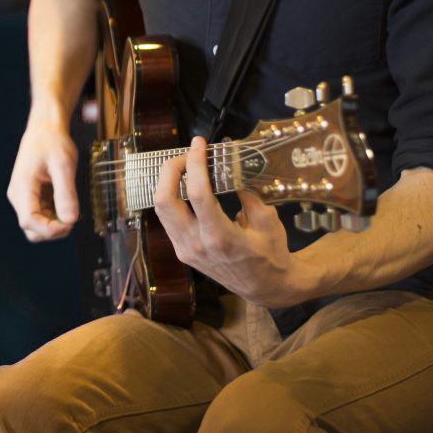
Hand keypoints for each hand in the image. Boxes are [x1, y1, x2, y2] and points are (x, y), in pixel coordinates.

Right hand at [6, 115, 79, 241]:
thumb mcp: (64, 165)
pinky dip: (55, 215)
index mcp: (22, 187)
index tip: (70, 222)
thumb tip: (70, 220)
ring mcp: (23, 197)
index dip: (50, 229)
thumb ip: (66, 194)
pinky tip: (65, 200)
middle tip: (73, 216)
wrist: (45, 128)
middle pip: (32, 230)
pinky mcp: (31, 196)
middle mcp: (18, 196)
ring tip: (70, 205)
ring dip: (55, 223)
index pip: (30, 222)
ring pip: (37, 225)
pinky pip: (42, 215)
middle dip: (53, 230)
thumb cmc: (53, 141)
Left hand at [152, 136, 310, 307]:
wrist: (265, 288)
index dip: (194, 162)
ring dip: (168, 182)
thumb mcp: (268, 221)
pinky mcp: (182, 252)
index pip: (197, 193)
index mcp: (220, 237)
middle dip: (170, 169)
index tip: (199, 143)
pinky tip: (186, 185)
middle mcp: (196, 244)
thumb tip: (231, 167)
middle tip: (188, 153)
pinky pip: (167, 219)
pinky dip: (172, 197)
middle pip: (164, 199)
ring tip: (186, 166)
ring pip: (160, 209)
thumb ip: (248, 194)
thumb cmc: (271, 254)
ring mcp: (185, 250)